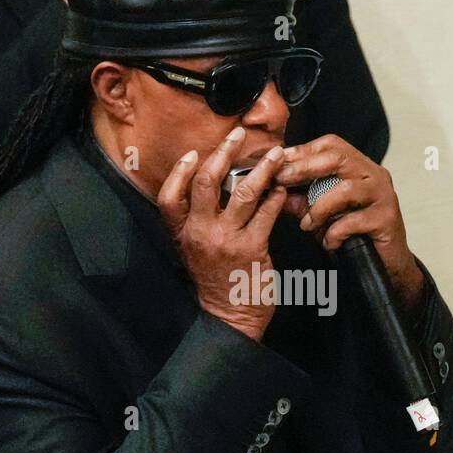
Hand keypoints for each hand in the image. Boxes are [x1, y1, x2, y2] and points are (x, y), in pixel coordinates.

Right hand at [158, 128, 288, 341]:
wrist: (230, 318)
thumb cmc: (217, 281)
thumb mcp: (196, 251)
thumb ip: (199, 221)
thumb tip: (218, 184)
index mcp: (182, 234)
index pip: (168, 197)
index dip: (179, 172)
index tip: (192, 153)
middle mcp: (200, 233)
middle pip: (205, 183)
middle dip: (223, 153)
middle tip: (238, 134)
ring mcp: (225, 240)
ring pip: (242, 192)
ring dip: (262, 169)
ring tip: (276, 154)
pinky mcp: (252, 248)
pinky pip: (266, 213)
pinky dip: (277, 197)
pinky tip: (284, 188)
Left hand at [275, 135, 425, 313]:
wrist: (386, 263)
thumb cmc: (356, 233)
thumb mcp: (323, 213)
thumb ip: (301, 200)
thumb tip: (273, 189)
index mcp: (359, 166)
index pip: (331, 145)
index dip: (303, 151)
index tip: (278, 161)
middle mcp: (374, 175)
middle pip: (338, 158)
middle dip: (304, 168)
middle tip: (281, 180)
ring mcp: (383, 195)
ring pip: (345, 190)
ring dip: (319, 208)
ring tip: (307, 225)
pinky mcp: (386, 218)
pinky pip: (354, 220)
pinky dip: (335, 232)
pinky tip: (330, 243)